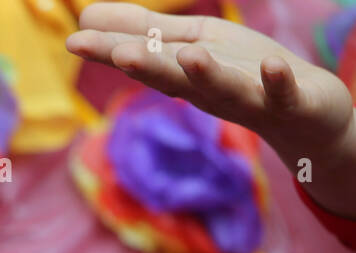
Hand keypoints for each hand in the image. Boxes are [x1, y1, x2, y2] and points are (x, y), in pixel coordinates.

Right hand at [67, 3, 355, 217]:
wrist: (302, 112)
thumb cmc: (240, 73)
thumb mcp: (188, 43)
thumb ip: (142, 31)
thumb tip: (85, 15)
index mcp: (181, 71)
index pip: (142, 57)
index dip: (109, 50)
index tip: (75, 41)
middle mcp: (206, 88)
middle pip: (172, 77)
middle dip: (148, 66)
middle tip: (118, 55)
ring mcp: (247, 95)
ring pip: (220, 87)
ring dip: (205, 74)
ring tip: (189, 56)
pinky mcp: (287, 100)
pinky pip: (281, 92)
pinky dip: (275, 81)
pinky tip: (270, 67)